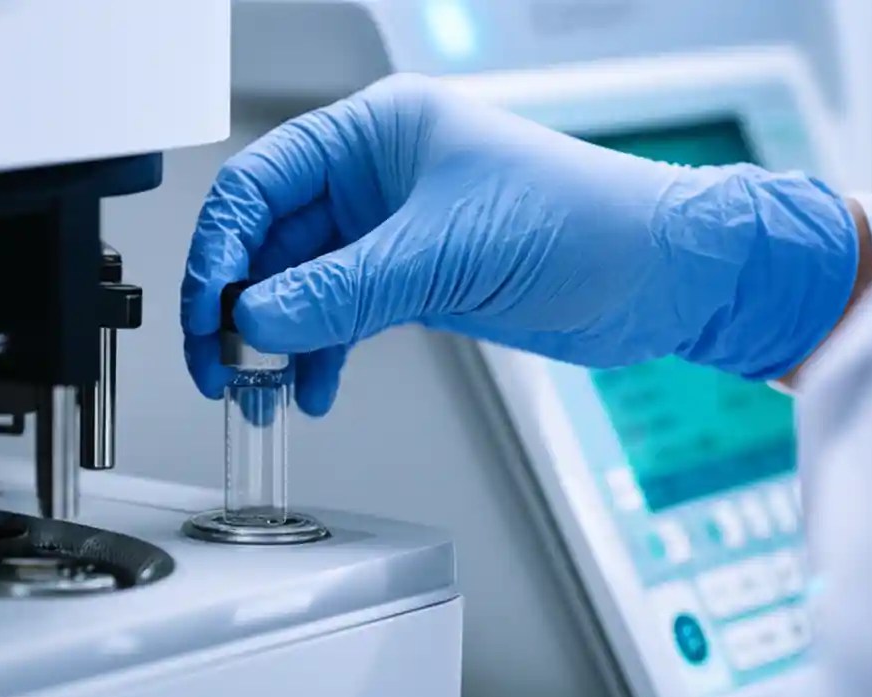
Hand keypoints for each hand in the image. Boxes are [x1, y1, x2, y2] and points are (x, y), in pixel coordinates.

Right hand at [181, 74, 858, 415]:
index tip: (209, 312)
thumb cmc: (583, 220)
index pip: (260, 183)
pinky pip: (341, 315)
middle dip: (241, 305)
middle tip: (220, 362)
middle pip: (271, 239)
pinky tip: (312, 385)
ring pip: (301, 285)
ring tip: (259, 386)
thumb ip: (343, 290)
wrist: (661, 274)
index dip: (222, 249)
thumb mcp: (446, 253)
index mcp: (375, 134)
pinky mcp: (415, 279)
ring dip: (276, 338)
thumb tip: (257, 321)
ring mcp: (393, 231)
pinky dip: (321, 352)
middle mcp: (375, 178)